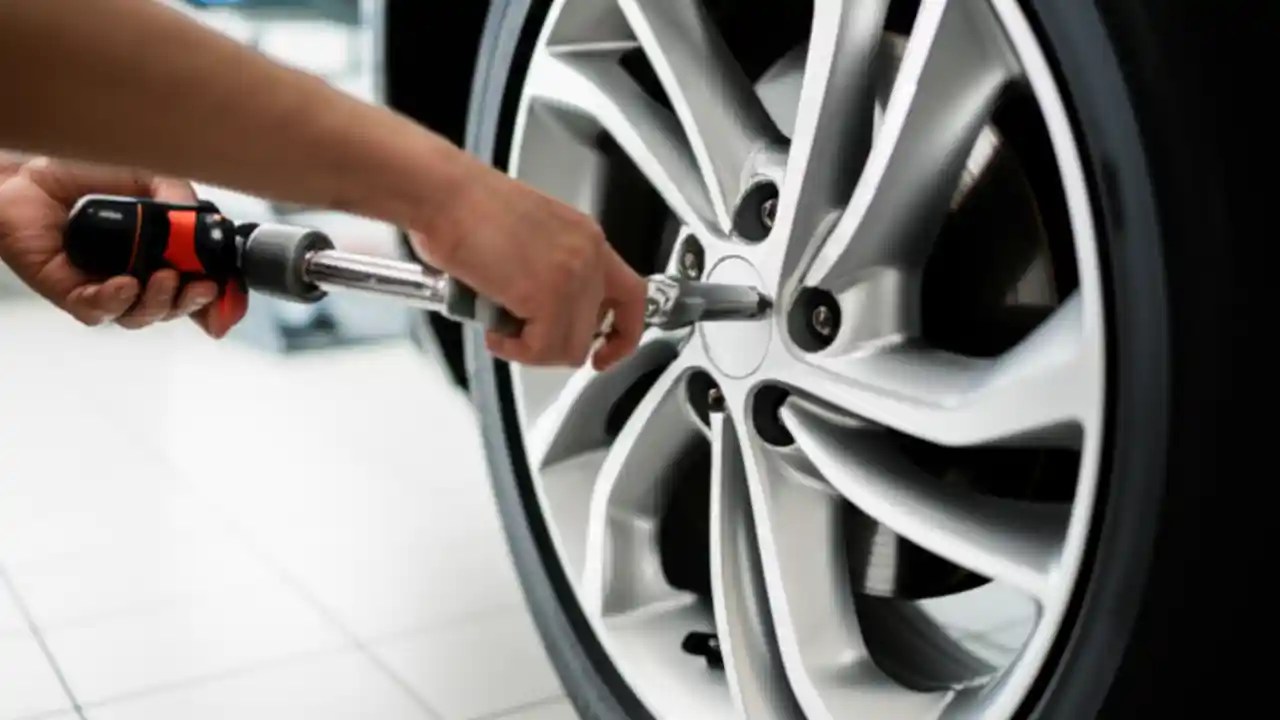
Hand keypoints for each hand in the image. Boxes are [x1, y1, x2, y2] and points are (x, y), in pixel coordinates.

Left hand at [0, 156, 227, 335]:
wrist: (28, 173)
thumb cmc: (82, 173)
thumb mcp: (147, 177)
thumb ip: (178, 196)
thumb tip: (203, 222)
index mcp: (159, 253)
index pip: (196, 285)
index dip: (219, 298)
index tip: (228, 292)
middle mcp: (135, 274)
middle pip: (174, 308)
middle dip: (193, 304)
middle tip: (201, 287)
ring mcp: (103, 287)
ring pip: (140, 316)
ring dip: (160, 304)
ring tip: (165, 278)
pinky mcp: (70, 293)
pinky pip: (98, 311)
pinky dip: (116, 301)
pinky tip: (125, 283)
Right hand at [411, 157, 646, 369]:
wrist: (445, 194)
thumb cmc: (466, 207)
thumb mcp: (530, 236)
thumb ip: (550, 271)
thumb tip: (541, 315)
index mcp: (588, 238)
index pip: (632, 296)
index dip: (622, 333)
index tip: (604, 352)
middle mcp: (590, 255)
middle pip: (595, 331)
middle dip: (556, 345)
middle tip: (523, 338)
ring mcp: (573, 276)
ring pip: (570, 348)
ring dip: (532, 350)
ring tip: (501, 329)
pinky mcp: (547, 296)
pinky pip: (541, 349)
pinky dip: (514, 351)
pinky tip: (493, 332)